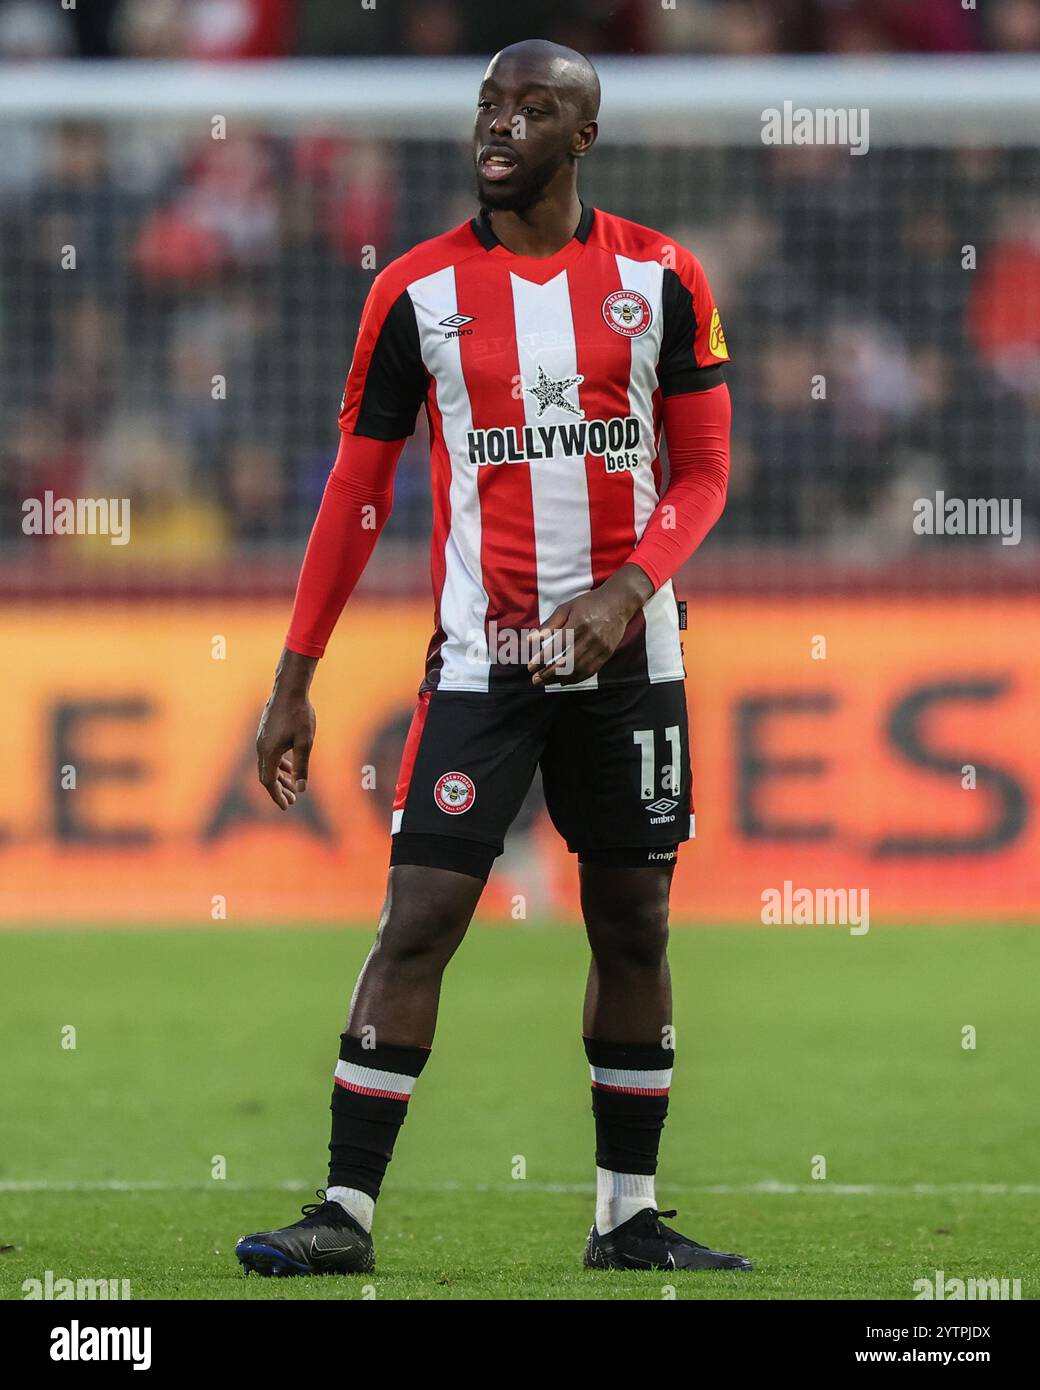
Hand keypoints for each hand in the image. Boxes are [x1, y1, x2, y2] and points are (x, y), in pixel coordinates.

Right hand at [256, 648, 317, 808]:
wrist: (289, 690)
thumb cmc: (299, 715)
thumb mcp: (305, 742)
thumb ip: (302, 766)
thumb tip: (301, 789)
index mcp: (269, 752)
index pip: (269, 782)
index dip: (277, 795)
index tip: (286, 806)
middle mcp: (261, 748)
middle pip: (267, 775)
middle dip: (279, 789)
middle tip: (292, 801)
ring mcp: (262, 739)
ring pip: (268, 765)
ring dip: (280, 777)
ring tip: (293, 787)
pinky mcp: (265, 732)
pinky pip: (269, 755)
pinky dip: (278, 764)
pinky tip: (289, 766)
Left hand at [527, 563, 653, 686]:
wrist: (618, 603)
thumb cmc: (588, 603)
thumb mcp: (566, 608)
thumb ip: (549, 625)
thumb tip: (530, 640)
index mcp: (577, 625)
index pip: (556, 647)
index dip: (542, 659)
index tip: (530, 667)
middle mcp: (589, 638)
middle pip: (567, 662)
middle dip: (549, 674)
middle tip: (536, 680)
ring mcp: (600, 647)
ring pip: (578, 669)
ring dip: (561, 679)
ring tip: (547, 683)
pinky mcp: (607, 653)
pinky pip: (590, 671)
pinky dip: (576, 678)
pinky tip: (565, 682)